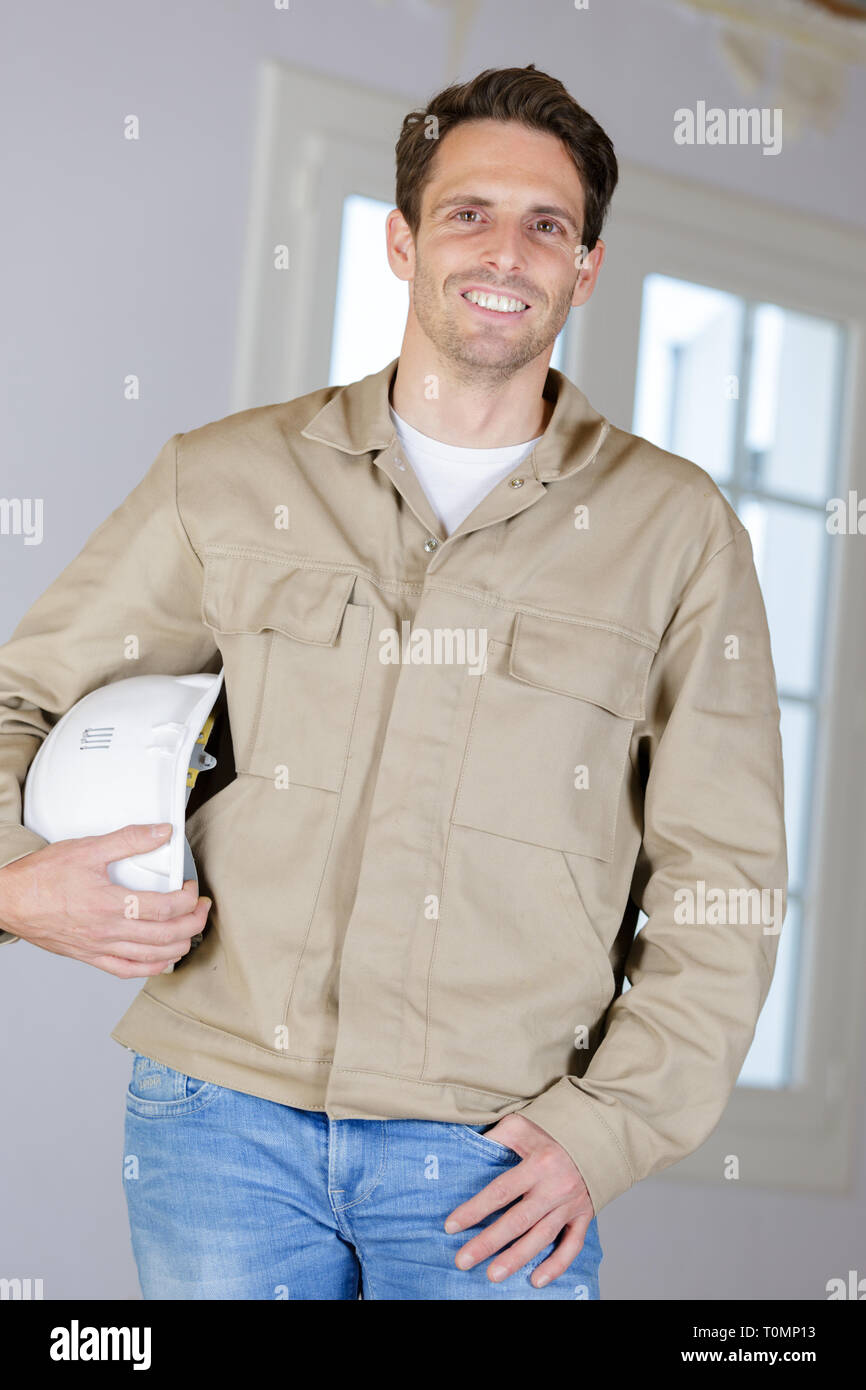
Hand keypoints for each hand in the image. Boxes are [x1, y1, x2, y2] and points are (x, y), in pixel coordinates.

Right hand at [0, 823, 211, 976]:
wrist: (10, 900)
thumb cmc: (43, 877)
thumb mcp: (88, 849)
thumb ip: (129, 840)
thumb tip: (161, 832)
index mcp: (111, 904)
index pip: (165, 907)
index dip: (188, 899)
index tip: (192, 888)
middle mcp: (108, 931)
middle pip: (166, 936)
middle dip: (193, 923)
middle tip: (203, 909)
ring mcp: (100, 948)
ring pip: (152, 957)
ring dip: (180, 946)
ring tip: (191, 931)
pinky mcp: (90, 957)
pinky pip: (127, 971)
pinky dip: (152, 968)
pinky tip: (163, 960)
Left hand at [444, 1112, 593, 1287]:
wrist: (596, 1136)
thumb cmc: (552, 1130)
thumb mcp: (522, 1125)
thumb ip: (496, 1137)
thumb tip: (468, 1148)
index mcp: (538, 1163)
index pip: (500, 1191)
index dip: (474, 1209)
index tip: (451, 1226)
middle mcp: (555, 1186)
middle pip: (518, 1220)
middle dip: (489, 1242)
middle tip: (463, 1260)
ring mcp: (571, 1204)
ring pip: (541, 1237)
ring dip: (516, 1259)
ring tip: (493, 1275)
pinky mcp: (584, 1216)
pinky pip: (572, 1246)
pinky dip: (556, 1265)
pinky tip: (536, 1280)